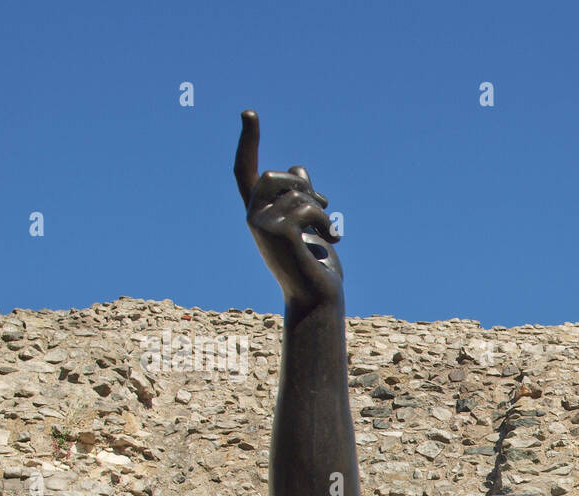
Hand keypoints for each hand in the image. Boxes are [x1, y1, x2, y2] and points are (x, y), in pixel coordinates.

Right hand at [234, 110, 342, 305]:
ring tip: (331, 232)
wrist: (318, 298)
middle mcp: (252, 217)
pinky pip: (305, 206)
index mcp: (258, 214)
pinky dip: (325, 220)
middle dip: (301, 184)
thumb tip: (299, 167)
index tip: (249, 113)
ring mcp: (260, 224)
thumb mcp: (310, 224)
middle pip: (271, 175)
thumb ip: (302, 195)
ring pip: (295, 191)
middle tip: (324, 205)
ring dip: (320, 208)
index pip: (245, 172)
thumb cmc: (315, 265)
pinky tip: (333, 239)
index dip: (248, 143)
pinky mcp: (275, 231)